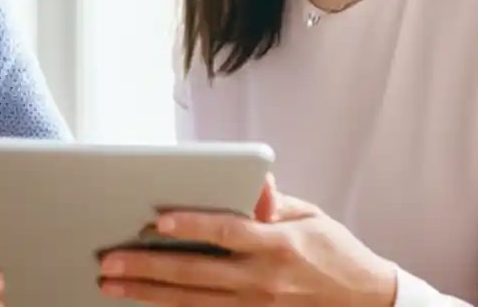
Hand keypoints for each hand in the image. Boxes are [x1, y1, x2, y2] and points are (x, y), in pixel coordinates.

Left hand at [98, 174, 396, 305]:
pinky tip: (144, 302)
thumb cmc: (336, 253)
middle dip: (147, 267)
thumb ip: (275, 200)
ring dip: (147, 293)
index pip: (227, 231)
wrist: (369, 304)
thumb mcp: (311, 215)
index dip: (191, 226)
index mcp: (279, 243)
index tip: (156, 221)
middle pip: (196, 273)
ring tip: (112, 285)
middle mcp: (264, 279)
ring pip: (191, 301)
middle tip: (108, 262)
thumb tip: (253, 182)